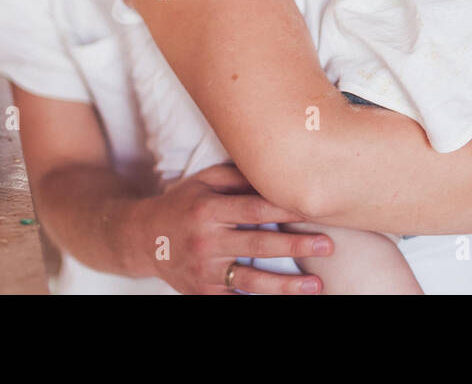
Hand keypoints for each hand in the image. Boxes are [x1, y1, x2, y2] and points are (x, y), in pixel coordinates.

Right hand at [138, 163, 330, 294]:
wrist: (143, 239)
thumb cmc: (183, 203)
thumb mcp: (204, 181)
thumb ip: (239, 176)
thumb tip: (278, 169)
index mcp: (209, 209)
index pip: (255, 208)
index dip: (286, 208)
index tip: (315, 207)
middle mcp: (206, 241)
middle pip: (259, 243)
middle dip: (296, 245)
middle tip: (328, 246)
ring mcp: (204, 271)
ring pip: (251, 280)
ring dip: (286, 285)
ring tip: (316, 286)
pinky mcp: (203, 293)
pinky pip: (235, 300)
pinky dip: (258, 303)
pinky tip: (285, 303)